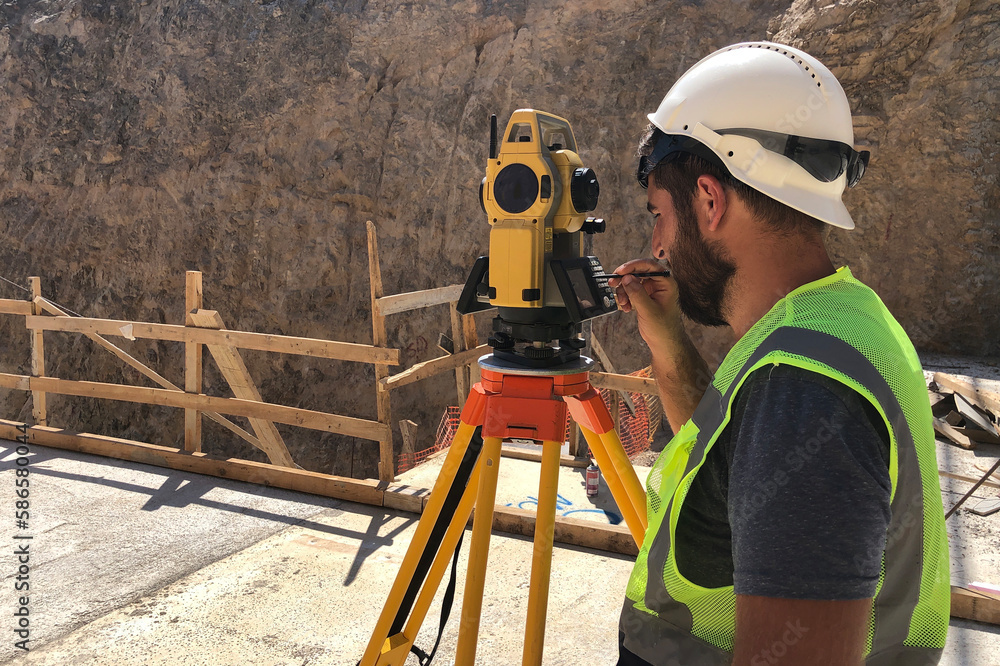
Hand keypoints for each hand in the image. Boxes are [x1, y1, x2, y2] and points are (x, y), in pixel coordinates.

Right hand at [609, 258, 708, 429]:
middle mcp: (659, 284)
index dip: (633, 266)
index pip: (649, 266)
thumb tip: (627, 278)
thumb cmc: (663, 329)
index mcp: (666, 283)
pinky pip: (631, 291)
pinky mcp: (645, 297)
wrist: (664, 344)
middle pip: (638, 272)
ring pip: (632, 282)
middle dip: (624, 279)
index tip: (620, 272)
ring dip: (623, 291)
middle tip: (612, 283)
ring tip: (622, 304)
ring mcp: (651, 290)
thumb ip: (637, 293)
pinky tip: (625, 308)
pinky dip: (625, 298)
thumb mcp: (649, 310)